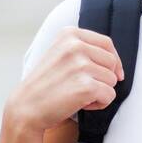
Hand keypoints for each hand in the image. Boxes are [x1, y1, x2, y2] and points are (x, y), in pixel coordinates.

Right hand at [5, 26, 124, 133]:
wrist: (26, 107)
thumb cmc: (43, 85)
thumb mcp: (59, 54)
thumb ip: (82, 50)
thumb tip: (115, 61)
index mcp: (69, 35)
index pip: (106, 43)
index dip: (114, 60)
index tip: (114, 72)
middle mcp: (75, 46)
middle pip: (112, 62)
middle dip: (104, 77)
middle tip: (83, 87)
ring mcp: (81, 65)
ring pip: (112, 80)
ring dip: (100, 92)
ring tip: (78, 95)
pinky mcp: (86, 86)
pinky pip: (110, 95)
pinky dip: (99, 104)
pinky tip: (81, 104)